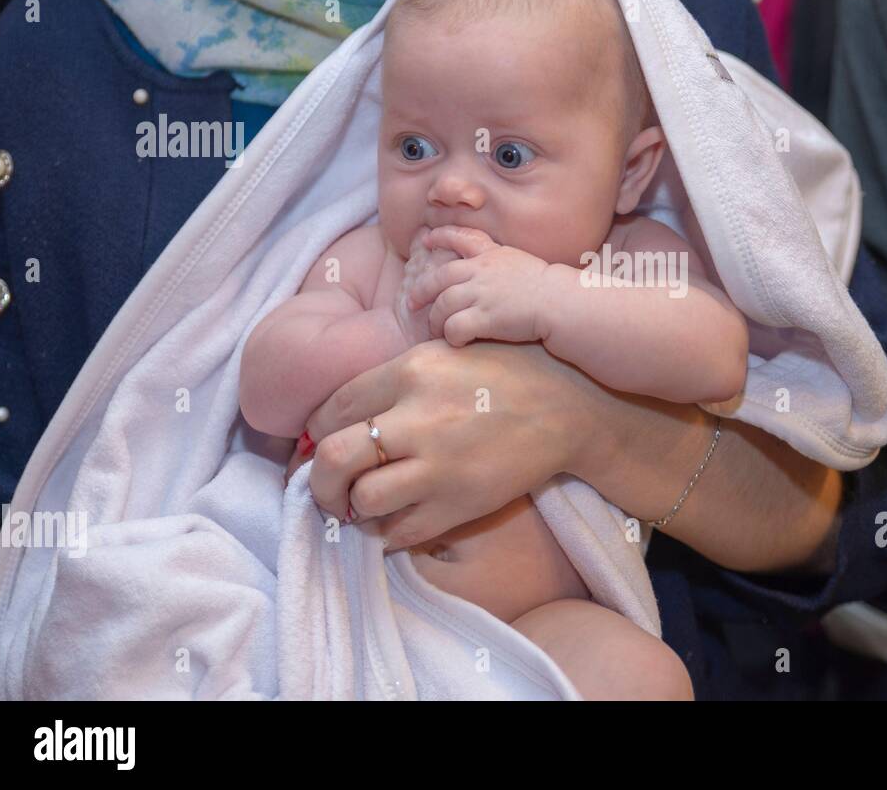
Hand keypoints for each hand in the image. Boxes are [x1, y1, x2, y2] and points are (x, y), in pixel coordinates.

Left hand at [302, 339, 620, 549]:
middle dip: (319, 481)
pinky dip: (390, 533)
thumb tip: (339, 416)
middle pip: (334, 458)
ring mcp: (440, 466)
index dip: (317, 433)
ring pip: (362, 500)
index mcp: (411, 371)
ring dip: (353, 508)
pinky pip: (401, 533)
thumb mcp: (445, 353)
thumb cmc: (506, 373)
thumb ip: (393, 378)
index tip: (321, 445)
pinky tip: (398, 520)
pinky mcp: (461, 503)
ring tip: (362, 506)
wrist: (569, 407)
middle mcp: (418, 418)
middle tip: (327, 487)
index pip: (333, 408)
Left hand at [403, 225, 554, 346]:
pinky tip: (457, 341)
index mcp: (491, 255)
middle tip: (413, 303)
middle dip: (421, 291)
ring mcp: (481, 294)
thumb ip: (500, 262)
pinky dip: (451, 336)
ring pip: (442, 306)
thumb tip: (489, 266)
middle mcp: (481, 271)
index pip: (460, 237)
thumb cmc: (548, 288)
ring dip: (436, 321)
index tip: (425, 238)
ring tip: (436, 330)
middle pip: (438, 278)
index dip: (440, 236)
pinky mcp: (485, 318)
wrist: (561, 303)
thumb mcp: (521, 261)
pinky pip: (454, 328)